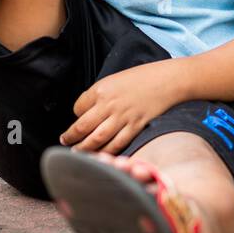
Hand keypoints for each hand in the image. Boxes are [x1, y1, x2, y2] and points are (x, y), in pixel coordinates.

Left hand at [59, 61, 180, 154]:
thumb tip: (89, 111)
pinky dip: (107, 152)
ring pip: (97, 139)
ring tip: (77, 153)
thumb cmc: (143, 77)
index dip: (75, 115)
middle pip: (82, 126)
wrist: (169, 79)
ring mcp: (122, 117)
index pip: (78, 107)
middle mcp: (109, 104)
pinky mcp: (136, 126)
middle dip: (71, 137)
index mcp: (101, 89)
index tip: (76, 120)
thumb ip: (102, 95)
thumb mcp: (116, 79)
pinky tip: (101, 155)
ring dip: (84, 148)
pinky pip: (117, 143)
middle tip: (65, 142)